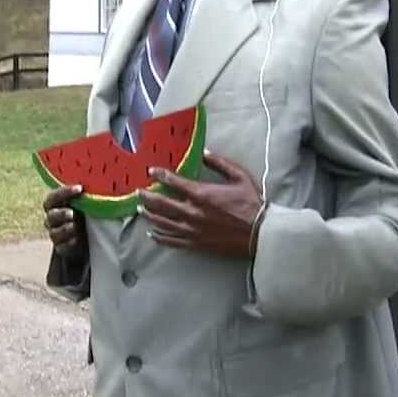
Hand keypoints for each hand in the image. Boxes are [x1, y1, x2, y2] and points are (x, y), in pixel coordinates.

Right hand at [43, 185, 86, 256]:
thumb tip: (102, 181)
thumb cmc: (83, 213)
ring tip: (75, 228)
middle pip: (51, 216)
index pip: (53, 197)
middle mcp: (53, 219)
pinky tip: (76, 240)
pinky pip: (61, 247)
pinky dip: (69, 244)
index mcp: (56, 205)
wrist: (85, 236)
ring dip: (65, 230)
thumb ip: (85, 195)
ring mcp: (56, 234)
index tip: (80, 188)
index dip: (64, 192)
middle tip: (72, 213)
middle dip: (61, 214)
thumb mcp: (83, 203)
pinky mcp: (62, 247)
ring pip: (54, 233)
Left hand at [138, 151, 264, 258]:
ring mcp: (192, 229)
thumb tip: (205, 152)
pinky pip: (172, 241)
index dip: (160, 175)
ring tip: (140, 210)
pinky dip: (160, 237)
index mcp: (201, 194)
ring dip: (149, 215)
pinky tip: (153, 234)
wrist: (259, 233)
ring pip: (163, 222)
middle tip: (138, 192)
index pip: (173, 182)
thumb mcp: (239, 176)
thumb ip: (220, 163)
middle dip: (147, 196)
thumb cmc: (251, 204)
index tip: (151, 171)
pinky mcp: (195, 243)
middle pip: (161, 203)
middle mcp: (192, 212)